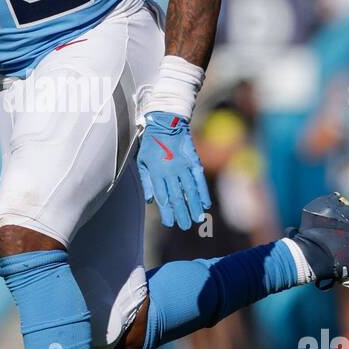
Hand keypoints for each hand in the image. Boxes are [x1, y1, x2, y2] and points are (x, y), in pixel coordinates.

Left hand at [137, 111, 210, 229]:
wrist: (166, 122)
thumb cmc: (151, 143)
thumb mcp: (142, 161)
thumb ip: (146, 181)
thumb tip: (150, 200)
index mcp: (157, 172)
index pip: (163, 197)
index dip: (167, 212)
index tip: (170, 224)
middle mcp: (171, 170)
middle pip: (177, 196)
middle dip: (181, 213)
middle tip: (185, 225)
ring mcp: (183, 165)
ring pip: (189, 190)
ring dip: (194, 206)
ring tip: (197, 219)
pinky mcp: (194, 160)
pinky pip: (199, 179)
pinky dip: (203, 191)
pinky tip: (206, 203)